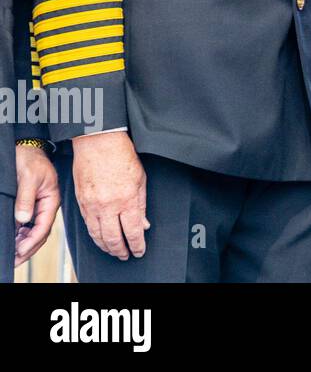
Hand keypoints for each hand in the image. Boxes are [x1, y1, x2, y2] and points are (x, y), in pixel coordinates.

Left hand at [14, 144, 58, 266]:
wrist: (27, 147)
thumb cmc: (30, 159)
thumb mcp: (28, 178)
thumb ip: (26, 199)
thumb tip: (23, 220)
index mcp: (51, 199)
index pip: (44, 226)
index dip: (32, 241)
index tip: (20, 251)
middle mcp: (47, 205)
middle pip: (41, 233)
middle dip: (29, 248)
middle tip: (15, 260)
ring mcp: (40, 205)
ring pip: (35, 230)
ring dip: (24, 243)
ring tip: (13, 254)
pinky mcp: (32, 204)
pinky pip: (29, 224)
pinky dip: (21, 234)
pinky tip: (13, 239)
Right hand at [70, 131, 147, 260]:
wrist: (98, 142)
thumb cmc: (121, 156)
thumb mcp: (141, 179)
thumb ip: (141, 204)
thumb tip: (143, 224)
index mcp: (127, 200)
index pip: (132, 232)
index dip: (137, 245)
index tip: (139, 251)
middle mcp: (108, 206)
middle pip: (113, 238)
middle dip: (120, 251)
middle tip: (126, 255)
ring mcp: (92, 205)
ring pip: (97, 235)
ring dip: (106, 247)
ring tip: (114, 251)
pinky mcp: (81, 202)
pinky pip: (87, 225)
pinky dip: (94, 235)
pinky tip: (100, 238)